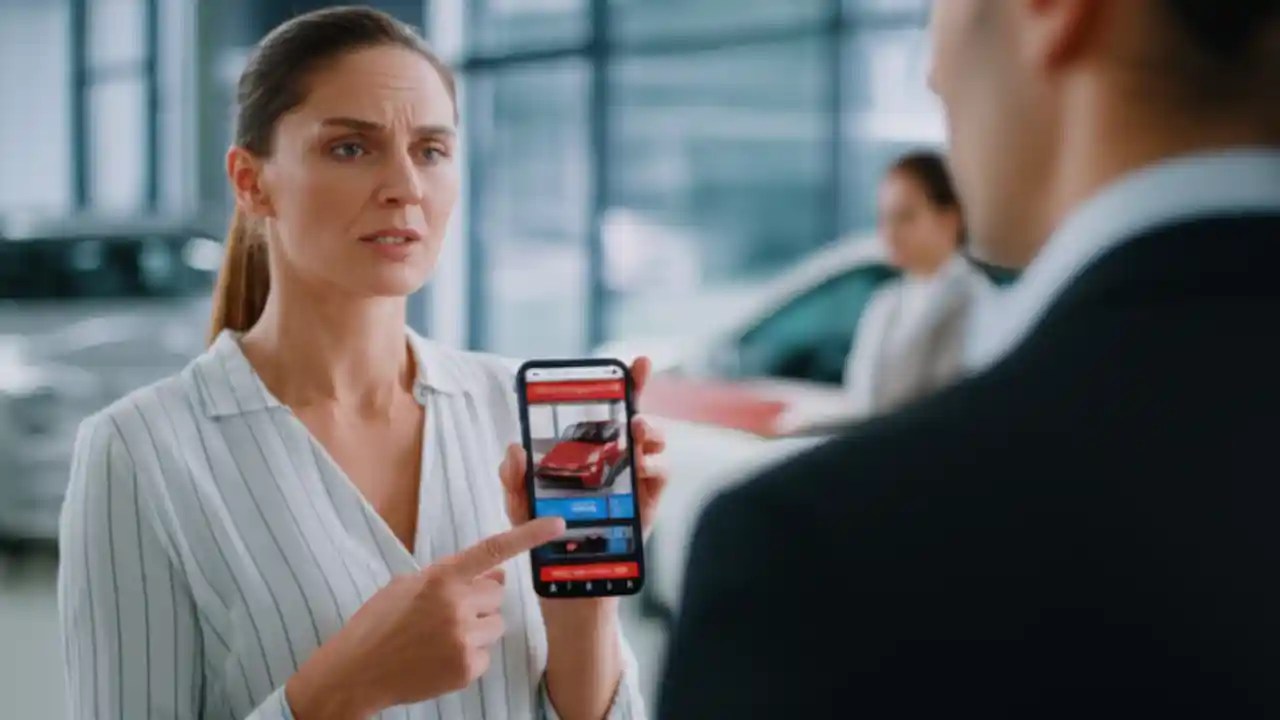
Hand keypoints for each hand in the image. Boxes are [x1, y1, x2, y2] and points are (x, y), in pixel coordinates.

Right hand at [286, 517, 566, 718]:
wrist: (356, 672)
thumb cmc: (379, 623)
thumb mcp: (409, 585)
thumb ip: (453, 576)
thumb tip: (498, 574)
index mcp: (440, 578)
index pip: (493, 550)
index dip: (529, 535)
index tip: (557, 525)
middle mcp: (456, 605)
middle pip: (496, 594)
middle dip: (477, 600)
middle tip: (442, 614)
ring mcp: (463, 638)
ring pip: (495, 624)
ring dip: (476, 628)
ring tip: (439, 637)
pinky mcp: (468, 668)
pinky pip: (486, 653)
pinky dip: (469, 655)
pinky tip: (439, 657)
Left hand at [500, 356, 668, 538]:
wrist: (566, 577)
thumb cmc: (545, 534)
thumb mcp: (520, 504)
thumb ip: (513, 478)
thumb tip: (514, 448)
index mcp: (590, 451)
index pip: (611, 410)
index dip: (628, 384)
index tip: (639, 363)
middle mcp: (617, 459)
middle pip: (637, 419)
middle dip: (642, 400)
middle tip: (631, 404)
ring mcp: (635, 481)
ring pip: (654, 444)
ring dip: (651, 432)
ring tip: (637, 431)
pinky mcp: (647, 504)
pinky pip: (660, 477)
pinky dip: (655, 466)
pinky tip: (640, 466)